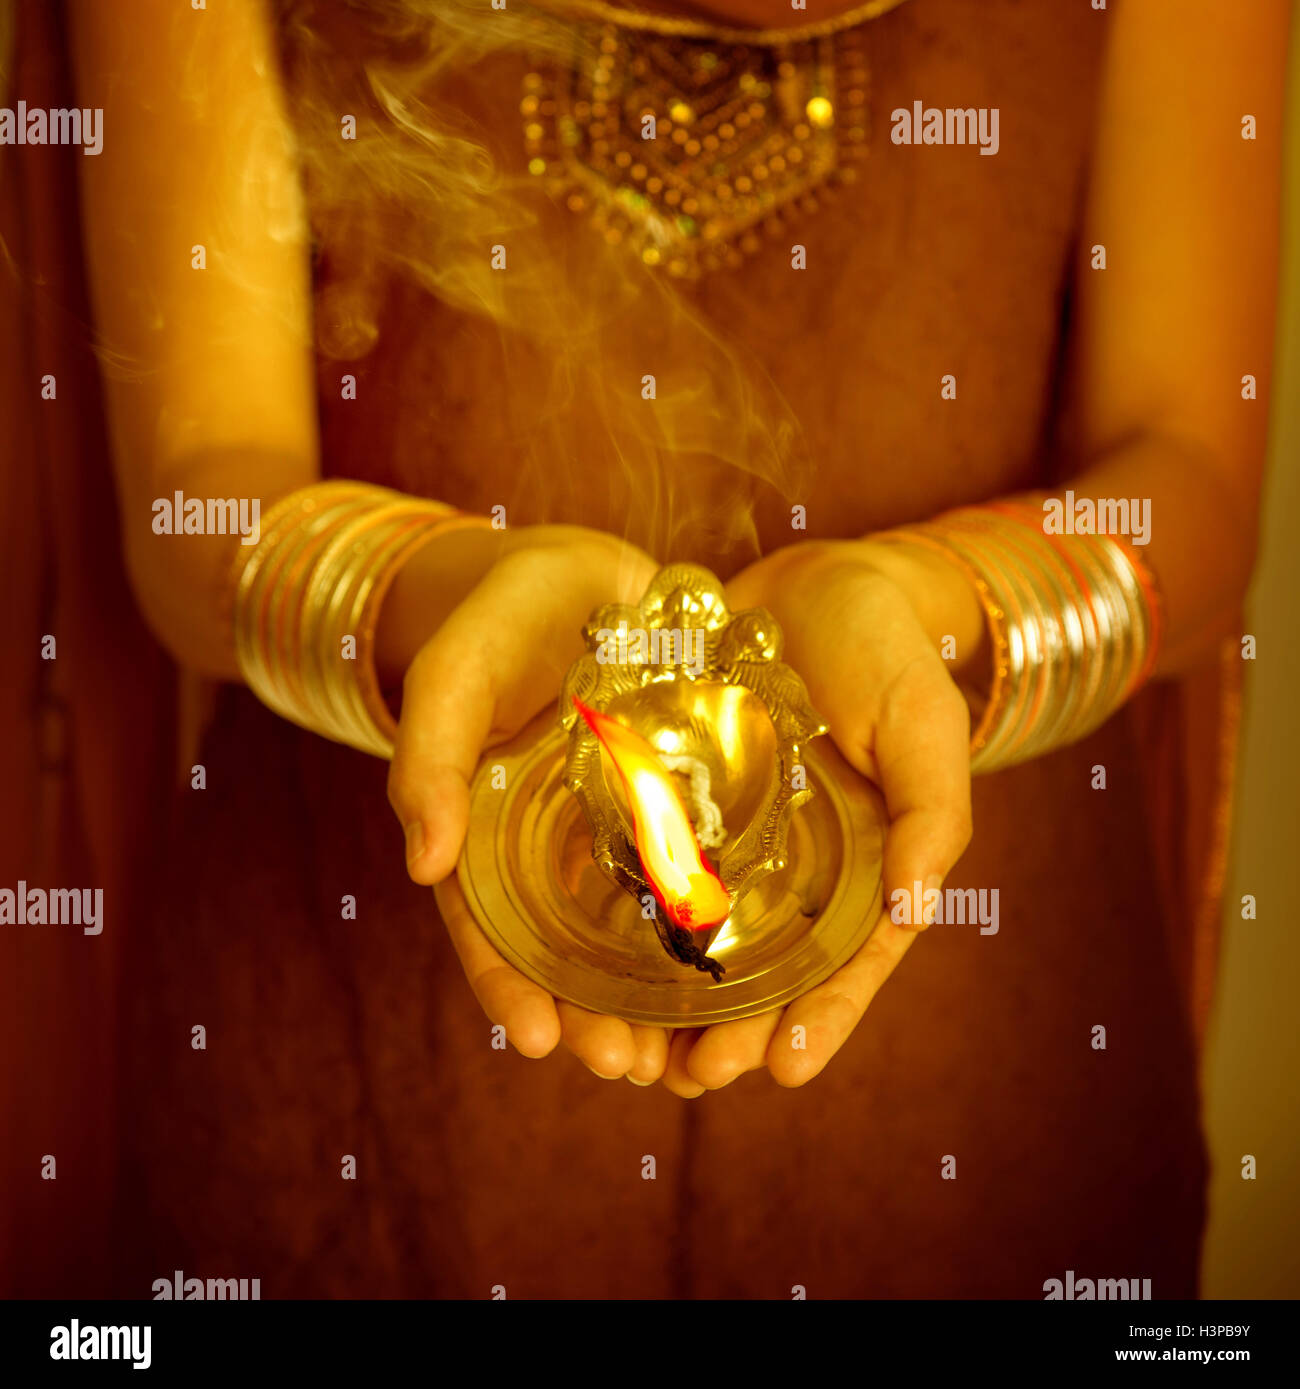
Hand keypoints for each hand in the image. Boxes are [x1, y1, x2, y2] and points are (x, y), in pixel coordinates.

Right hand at [384, 524, 670, 1082]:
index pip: (487, 927)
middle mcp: (550, 844)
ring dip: (656, 993)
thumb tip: (420, 865)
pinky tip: (743, 963)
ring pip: (633, 928)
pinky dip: (707, 921)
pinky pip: (691, 870)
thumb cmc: (499, 619)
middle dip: (595, 1013)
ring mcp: (616, 827)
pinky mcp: (676, 802)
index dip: (509, 987)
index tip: (540, 1039)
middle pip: (567, 949)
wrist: (579, 572)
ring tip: (690, 1050)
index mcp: (483, 830)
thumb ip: (429, 760)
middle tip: (631, 1066)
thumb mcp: (454, 676)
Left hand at [656, 538, 981, 1096]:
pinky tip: (584, 961)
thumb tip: (916, 910)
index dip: (820, 1021)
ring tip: (629, 1050)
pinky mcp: (677, 806)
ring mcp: (733, 842)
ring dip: (666, 1002)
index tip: (781, 1070)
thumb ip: (933, 809)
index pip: (849, 964)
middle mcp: (797, 871)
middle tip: (684, 1076)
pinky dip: (622, 921)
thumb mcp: (924, 720)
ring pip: (700, 942)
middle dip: (727, 1031)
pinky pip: (647, 872)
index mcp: (866, 867)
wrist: (812, 584)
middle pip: (765, 974)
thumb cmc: (885, 652)